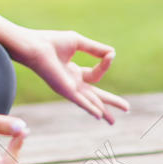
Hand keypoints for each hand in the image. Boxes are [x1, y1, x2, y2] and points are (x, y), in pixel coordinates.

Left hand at [5, 28, 128, 123]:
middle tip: (126, 109)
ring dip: (103, 110)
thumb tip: (112, 53)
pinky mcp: (65, 90)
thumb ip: (96, 49)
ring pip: (91, 101)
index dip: (105, 64)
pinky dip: (90, 107)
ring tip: (113, 121)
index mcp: (73, 72)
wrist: (35, 46)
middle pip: (96, 95)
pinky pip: (81, 101)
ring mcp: (69, 88)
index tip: (110, 55)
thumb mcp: (79, 43)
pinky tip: (98, 115)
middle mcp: (72, 83)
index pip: (96, 73)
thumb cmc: (52, 42)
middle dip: (111, 102)